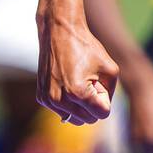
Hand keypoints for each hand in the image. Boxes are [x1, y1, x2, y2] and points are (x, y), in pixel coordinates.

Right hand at [36, 10, 118, 124]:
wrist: (59, 32)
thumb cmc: (86, 48)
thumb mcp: (110, 69)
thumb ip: (111, 94)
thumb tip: (100, 111)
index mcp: (78, 93)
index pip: (102, 114)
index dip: (104, 97)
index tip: (98, 81)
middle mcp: (60, 100)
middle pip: (89, 119)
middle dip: (93, 103)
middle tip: (89, 81)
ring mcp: (48, 100)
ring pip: (75, 118)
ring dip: (81, 105)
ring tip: (78, 81)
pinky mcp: (41, 97)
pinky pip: (63, 111)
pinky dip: (69, 101)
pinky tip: (67, 82)